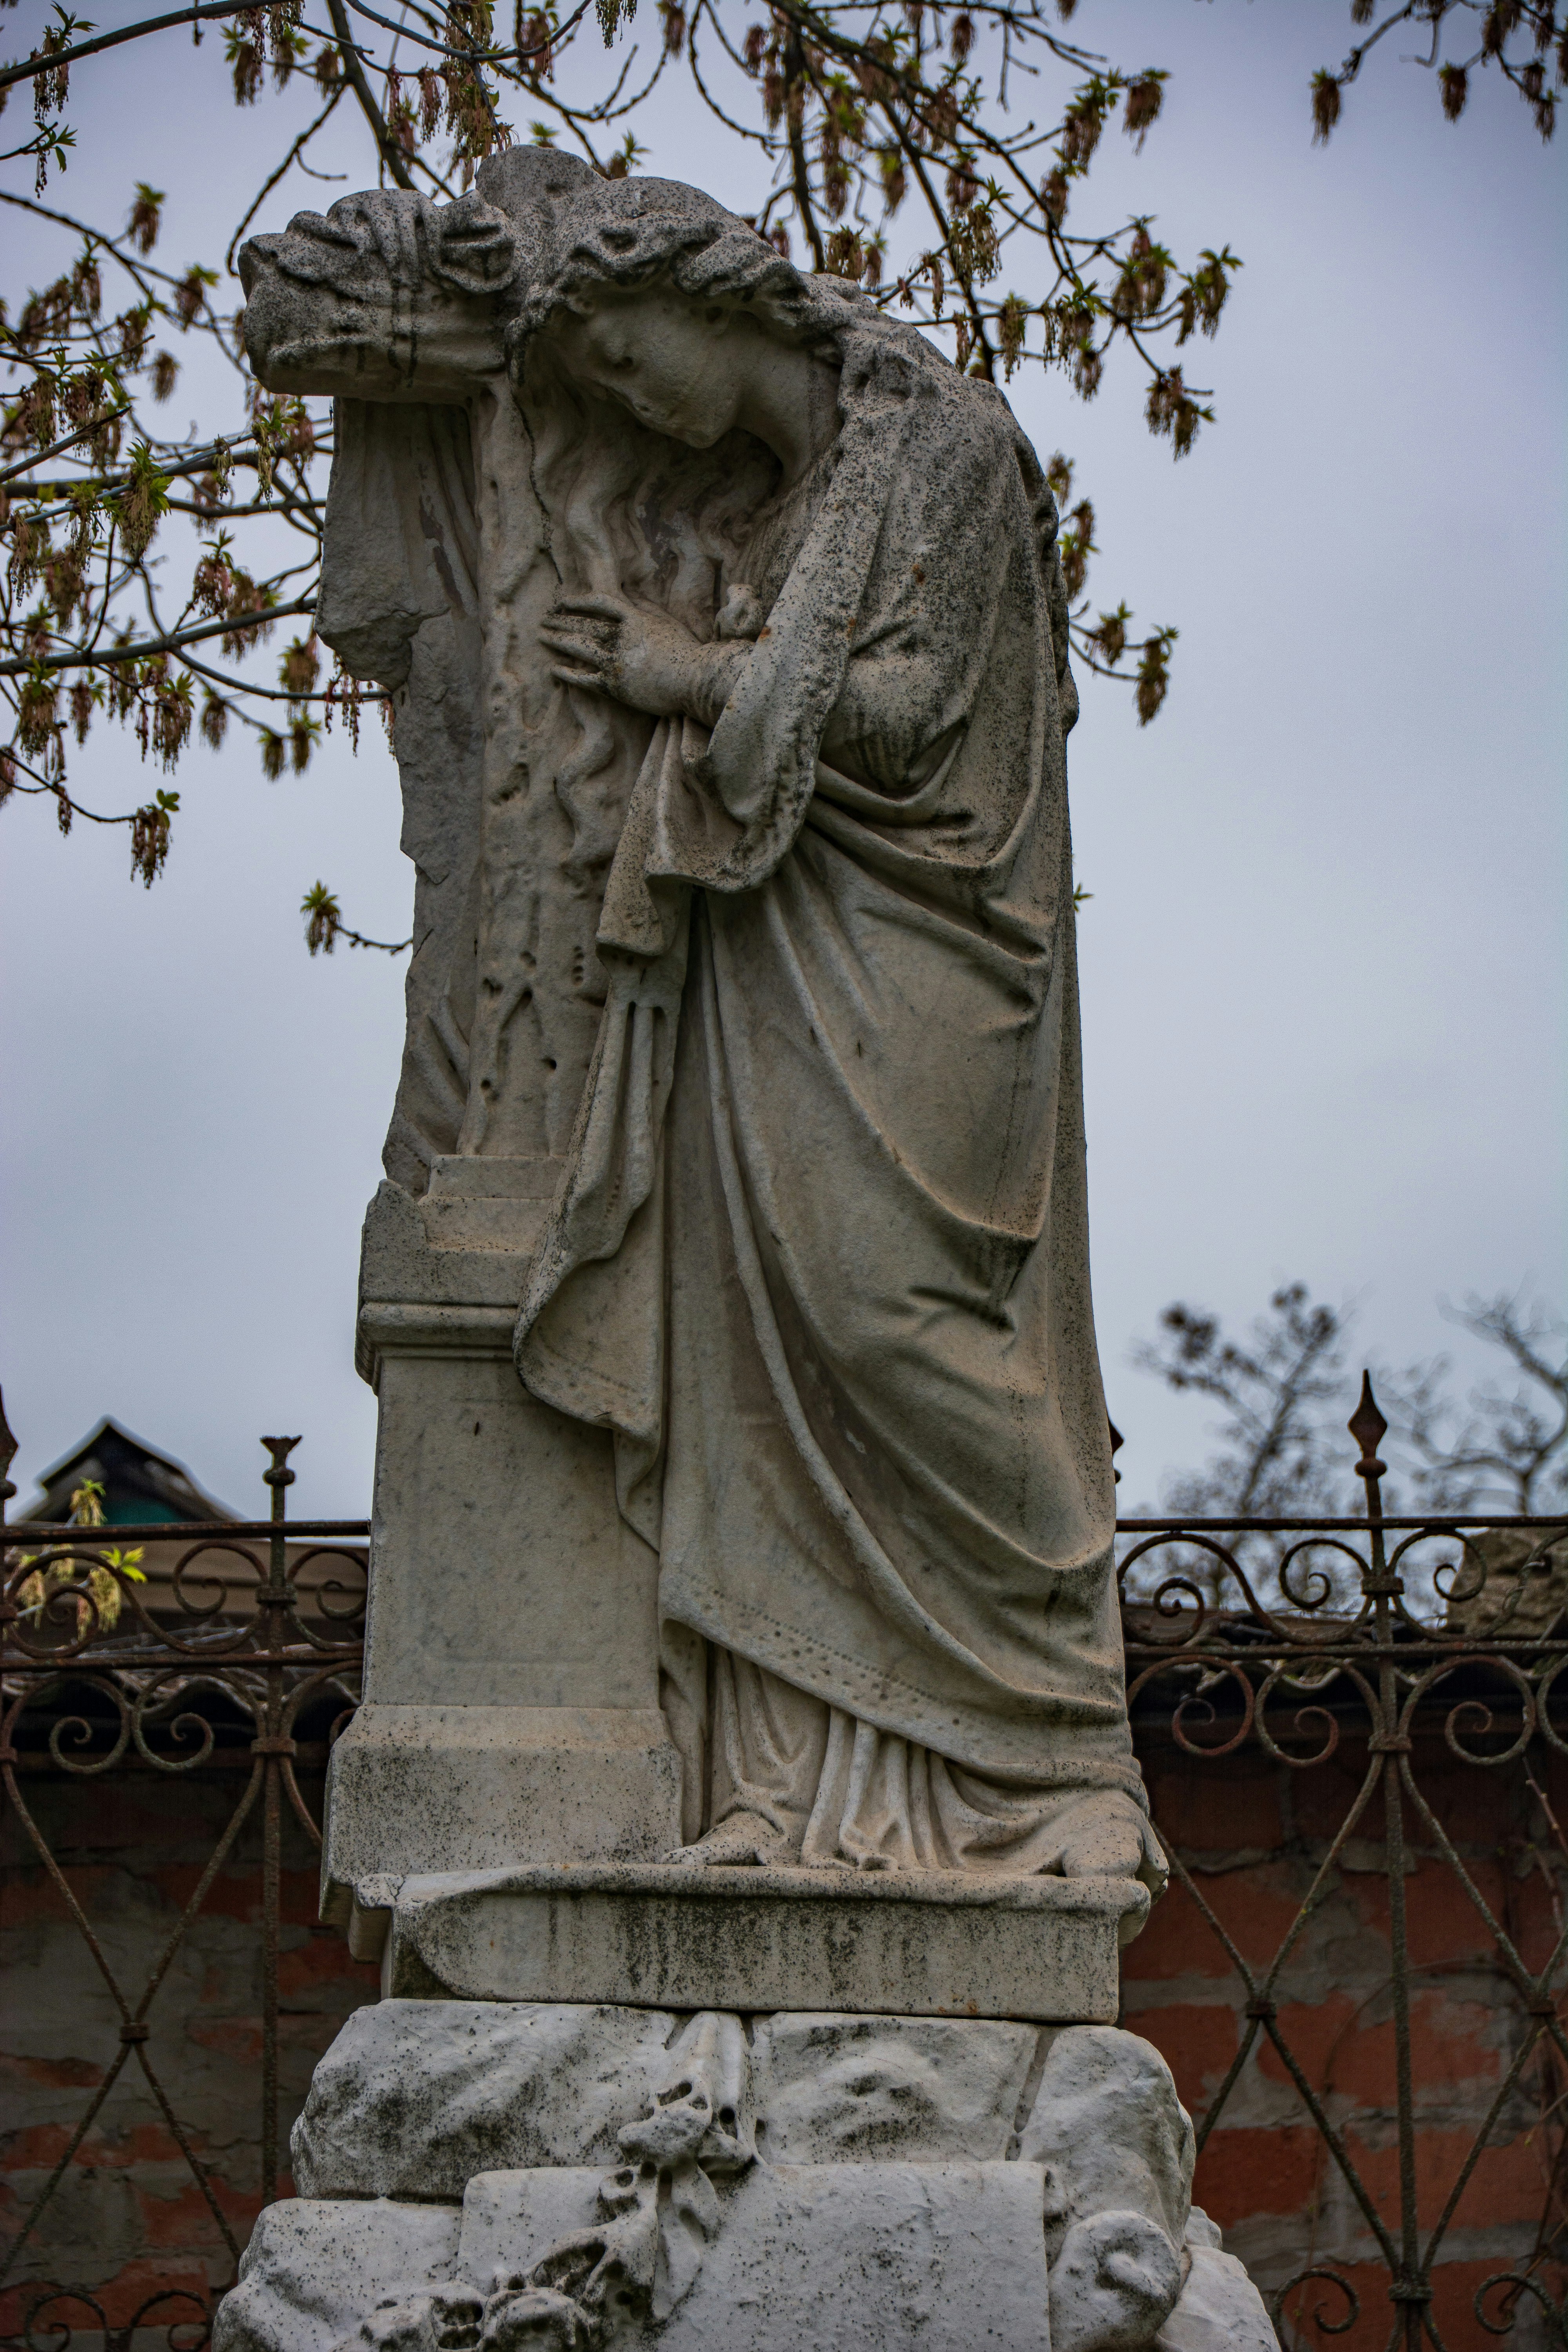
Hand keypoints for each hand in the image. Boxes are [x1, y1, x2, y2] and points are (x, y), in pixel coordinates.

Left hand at [541, 590, 737, 722]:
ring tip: (542, 636)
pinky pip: (583, 678)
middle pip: (584, 625)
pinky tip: (553, 668)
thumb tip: (628, 589)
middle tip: (544, 619)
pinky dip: (566, 673)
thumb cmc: (686, 651)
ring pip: (578, 649)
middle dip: (561, 621)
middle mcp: (620, 638)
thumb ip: (645, 605)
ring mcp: (615, 662)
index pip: (599, 603)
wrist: (695, 681)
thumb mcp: (667, 620)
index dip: (579, 601)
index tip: (565, 603)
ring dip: (557, 641)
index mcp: (634, 618)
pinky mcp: (614, 686)